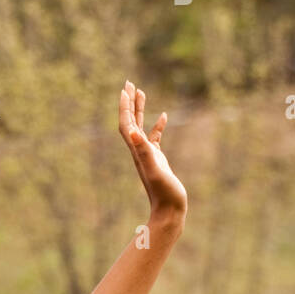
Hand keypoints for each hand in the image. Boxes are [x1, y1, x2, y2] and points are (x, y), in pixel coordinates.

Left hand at [119, 80, 186, 220]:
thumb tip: (132, 132)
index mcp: (136, 151)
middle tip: (130, 83)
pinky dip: (158, 126)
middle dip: (129, 102)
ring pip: (141, 127)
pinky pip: (155, 138)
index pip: (126, 123)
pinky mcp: (158, 160)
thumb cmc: (163, 192)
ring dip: (140, 109)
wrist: (169, 210)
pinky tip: (164, 116)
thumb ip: (144, 150)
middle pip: (130, 121)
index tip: (125, 88)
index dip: (125, 106)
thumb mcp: (154, 169)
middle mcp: (138, 151)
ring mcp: (148, 155)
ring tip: (141, 91)